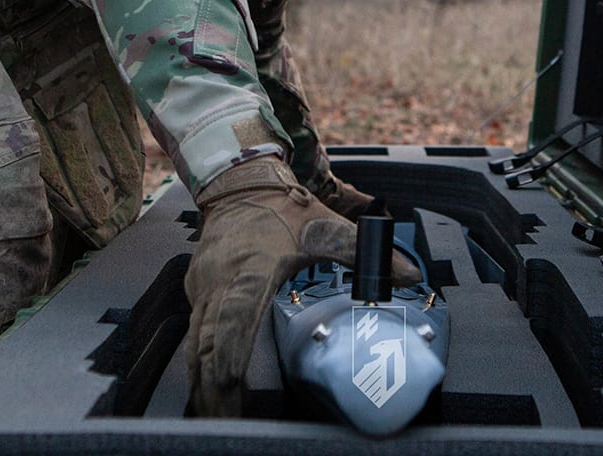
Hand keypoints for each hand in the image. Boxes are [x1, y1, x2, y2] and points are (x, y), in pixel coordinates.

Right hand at [185, 158, 418, 415]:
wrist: (242, 183)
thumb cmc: (283, 209)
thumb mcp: (327, 227)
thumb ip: (367, 253)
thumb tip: (410, 275)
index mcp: (251, 271)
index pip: (235, 319)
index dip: (231, 355)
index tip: (233, 387)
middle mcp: (219, 283)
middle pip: (207, 344)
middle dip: (213, 387)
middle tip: (223, 420)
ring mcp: (202, 288)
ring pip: (194, 344)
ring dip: (201, 382)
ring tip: (212, 416)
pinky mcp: (196, 290)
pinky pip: (192, 334)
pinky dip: (196, 364)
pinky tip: (203, 390)